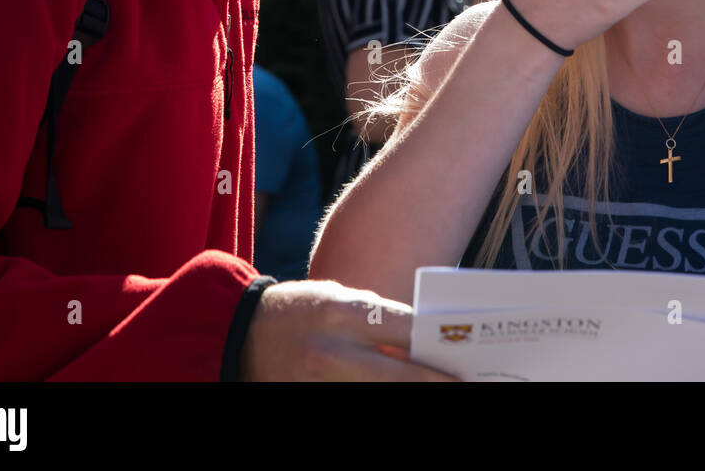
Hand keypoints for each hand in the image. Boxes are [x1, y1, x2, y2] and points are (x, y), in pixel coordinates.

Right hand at [238, 280, 457, 380]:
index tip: (462, 364)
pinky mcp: (306, 399)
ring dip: (407, 393)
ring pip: (376, 396)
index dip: (436, 351)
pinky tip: (395, 395)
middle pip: (396, 376)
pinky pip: (352, 402)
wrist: (241, 332)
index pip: (403, 331)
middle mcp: (330, 351)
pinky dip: (375, 398)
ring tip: (432, 390)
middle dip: (432, 383)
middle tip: (462, 386)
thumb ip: (378, 322)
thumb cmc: (301, 310)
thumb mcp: (339, 302)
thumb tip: (422, 347)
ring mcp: (316, 383)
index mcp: (341, 314)